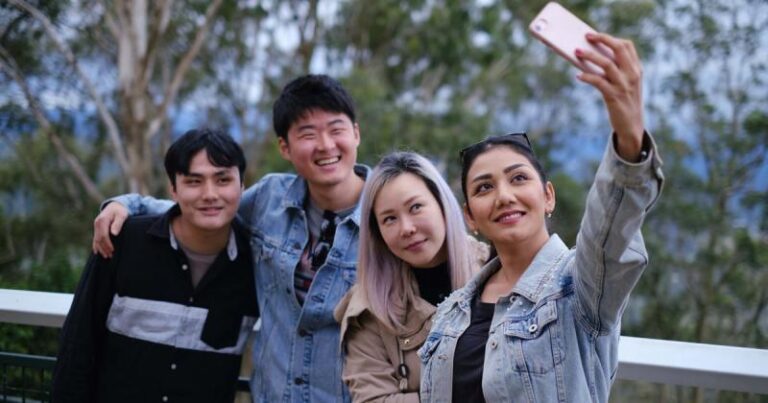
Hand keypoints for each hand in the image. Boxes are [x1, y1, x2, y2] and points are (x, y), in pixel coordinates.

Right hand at [92, 202, 127, 257]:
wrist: (115, 206)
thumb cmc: (120, 211)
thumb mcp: (122, 215)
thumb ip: (118, 223)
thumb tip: (114, 233)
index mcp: (103, 220)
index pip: (103, 235)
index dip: (108, 244)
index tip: (113, 250)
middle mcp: (97, 223)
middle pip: (99, 239)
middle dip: (104, 248)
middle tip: (110, 256)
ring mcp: (96, 226)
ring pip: (96, 240)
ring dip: (100, 248)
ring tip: (106, 256)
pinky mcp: (97, 228)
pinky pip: (95, 238)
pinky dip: (96, 245)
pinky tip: (97, 252)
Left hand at [576, 32, 644, 160]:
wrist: (632, 127)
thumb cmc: (624, 103)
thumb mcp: (626, 84)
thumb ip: (617, 70)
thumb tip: (592, 57)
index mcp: (636, 69)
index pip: (627, 46)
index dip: (611, 39)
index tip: (596, 36)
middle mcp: (632, 74)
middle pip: (618, 49)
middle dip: (602, 39)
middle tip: (587, 36)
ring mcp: (624, 85)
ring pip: (607, 64)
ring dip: (590, 56)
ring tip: (577, 52)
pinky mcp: (614, 96)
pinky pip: (599, 82)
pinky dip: (587, 77)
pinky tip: (578, 76)